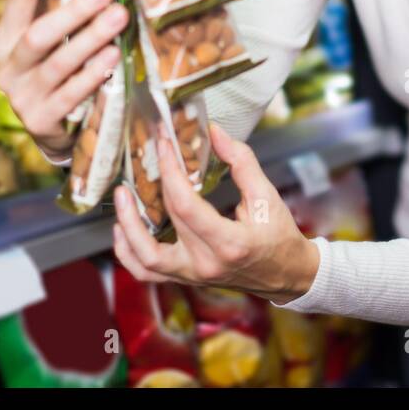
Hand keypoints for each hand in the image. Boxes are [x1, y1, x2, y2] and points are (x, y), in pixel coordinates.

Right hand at [0, 0, 128, 152]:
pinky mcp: (41, 120)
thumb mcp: (51, 39)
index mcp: (6, 39)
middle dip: (72, 11)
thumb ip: (58, 7)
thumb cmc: (56, 72)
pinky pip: (71, 94)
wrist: (52, 131)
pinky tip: (112, 56)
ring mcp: (23, 96)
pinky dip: (93, 74)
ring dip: (89, 39)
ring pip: (57, 64)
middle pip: (38, 35)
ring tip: (117, 18)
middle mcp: (8, 67)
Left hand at [111, 123, 320, 304]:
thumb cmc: (279, 235)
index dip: (171, 172)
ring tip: (122, 196)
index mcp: (231, 243)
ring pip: (145, 258)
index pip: (187, 206)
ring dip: (128, 225)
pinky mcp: (185, 277)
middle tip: (151, 154)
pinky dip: (128, 252)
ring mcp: (193, 274)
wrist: (286, 275)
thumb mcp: (267, 196)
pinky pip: (147, 272)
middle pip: (169, 220)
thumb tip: (214, 132)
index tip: (165, 145)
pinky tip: (122, 228)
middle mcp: (206, 263)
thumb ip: (242, 162)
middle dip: (156, 182)